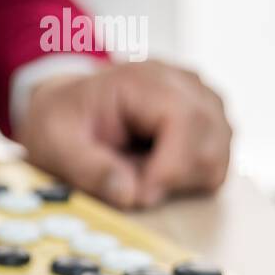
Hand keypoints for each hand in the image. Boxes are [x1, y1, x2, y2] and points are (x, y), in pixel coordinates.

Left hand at [16, 60, 230, 208]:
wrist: (65, 107)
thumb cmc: (60, 121)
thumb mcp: (54, 145)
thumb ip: (88, 168)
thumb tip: (130, 195)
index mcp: (142, 79)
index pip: (185, 119)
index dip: (172, 166)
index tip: (142, 194)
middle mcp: (182, 82)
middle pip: (212, 137)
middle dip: (177, 178)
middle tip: (135, 190)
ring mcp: (201, 99)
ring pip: (220, 153)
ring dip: (184, 180)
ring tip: (139, 174)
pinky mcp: (207, 120)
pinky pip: (216, 159)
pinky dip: (189, 177)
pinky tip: (155, 170)